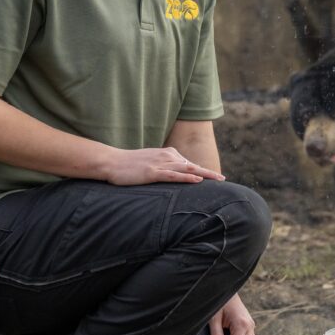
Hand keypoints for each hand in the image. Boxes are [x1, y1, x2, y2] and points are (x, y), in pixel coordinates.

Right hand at [105, 146, 224, 185]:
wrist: (112, 162)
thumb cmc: (129, 165)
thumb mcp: (150, 163)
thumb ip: (163, 166)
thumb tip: (173, 174)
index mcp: (167, 153)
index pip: (189, 163)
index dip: (202, 170)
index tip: (215, 177)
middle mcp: (166, 156)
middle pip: (192, 165)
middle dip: (208, 172)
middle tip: (223, 179)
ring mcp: (160, 164)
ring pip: (187, 169)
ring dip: (203, 174)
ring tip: (217, 180)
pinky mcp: (152, 172)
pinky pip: (173, 175)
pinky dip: (186, 177)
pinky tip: (197, 180)